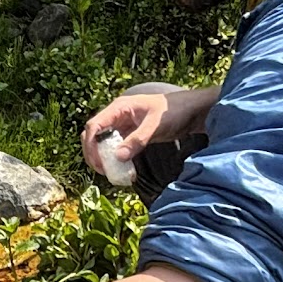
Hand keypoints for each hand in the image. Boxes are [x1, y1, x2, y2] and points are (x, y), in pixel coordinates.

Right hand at [84, 82, 214, 173]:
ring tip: (112, 173)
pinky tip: (124, 171)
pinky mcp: (131, 135)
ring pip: (104, 143)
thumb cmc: (175, 111)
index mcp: (119, 108)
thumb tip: (118, 156)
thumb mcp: (156, 125)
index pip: (94, 125)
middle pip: (94, 135)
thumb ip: (138, 140)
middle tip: (102, 171)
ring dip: (104, 158)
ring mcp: (123, 126)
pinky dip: (117, 160)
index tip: (97, 162)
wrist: (191, 111)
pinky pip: (117, 148)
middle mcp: (117, 116)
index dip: (90, 144)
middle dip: (93, 153)